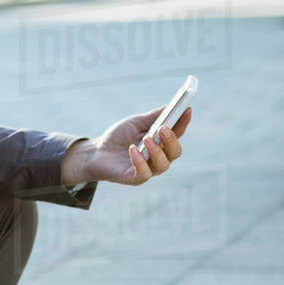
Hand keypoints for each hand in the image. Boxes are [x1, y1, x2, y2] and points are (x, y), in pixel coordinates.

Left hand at [62, 106, 190, 187]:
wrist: (96, 152)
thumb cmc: (118, 137)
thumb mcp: (135, 123)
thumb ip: (152, 117)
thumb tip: (170, 106)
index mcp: (161, 142)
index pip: (177, 133)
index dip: (183, 123)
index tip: (186, 110)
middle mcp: (159, 157)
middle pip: (175, 152)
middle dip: (172, 140)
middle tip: (163, 128)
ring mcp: (148, 169)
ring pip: (163, 165)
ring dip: (156, 151)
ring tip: (146, 139)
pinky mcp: (135, 178)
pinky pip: (144, 173)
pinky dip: (140, 161)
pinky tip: (132, 150)